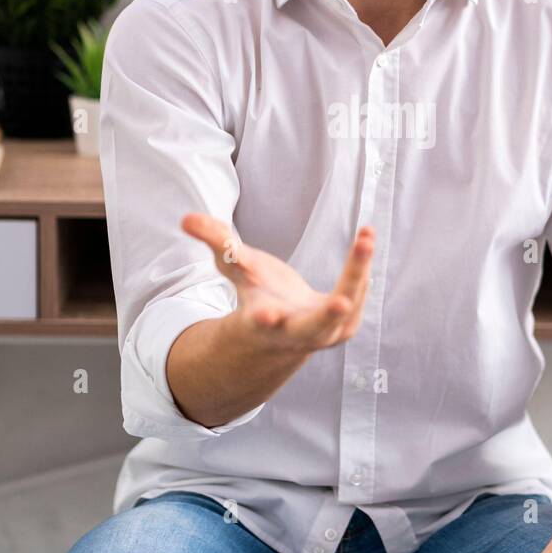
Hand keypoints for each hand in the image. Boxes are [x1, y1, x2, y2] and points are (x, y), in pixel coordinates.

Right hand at [181, 213, 374, 353]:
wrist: (284, 332)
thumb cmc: (258, 295)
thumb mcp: (236, 268)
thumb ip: (216, 243)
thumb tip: (186, 219)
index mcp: (264, 323)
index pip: (262, 323)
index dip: (264, 319)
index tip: (266, 313)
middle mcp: (296, 333)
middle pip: (313, 327)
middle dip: (327, 317)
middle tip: (341, 304)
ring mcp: (325, 333)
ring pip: (346, 307)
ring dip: (357, 272)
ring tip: (365, 236)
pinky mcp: (346, 325)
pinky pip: (358, 295)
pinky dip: (362, 269)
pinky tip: (364, 242)